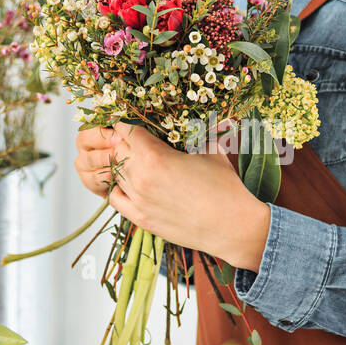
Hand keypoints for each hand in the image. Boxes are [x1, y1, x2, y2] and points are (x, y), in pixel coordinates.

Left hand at [74, 122, 271, 270]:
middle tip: (135, 139)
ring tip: (136, 160)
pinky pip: (115, 197)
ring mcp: (138, 199)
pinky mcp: (140, 218)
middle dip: (123, 142)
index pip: (125, 129)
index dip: (127, 122)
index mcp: (155, 156)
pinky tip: (132, 183)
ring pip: (113, 173)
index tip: (132, 121)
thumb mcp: (209, 148)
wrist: (232, 226)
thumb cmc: (225, 187)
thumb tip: (185, 119)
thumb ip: (190, 132)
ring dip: (122, 164)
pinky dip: (119, 187)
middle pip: (115, 150)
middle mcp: (140, 177)